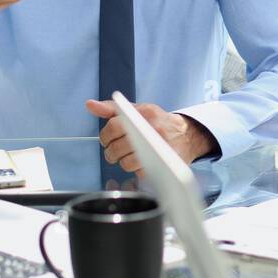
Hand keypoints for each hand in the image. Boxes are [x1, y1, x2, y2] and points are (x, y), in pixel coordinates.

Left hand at [85, 99, 217, 172]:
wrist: (187, 135)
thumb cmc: (158, 122)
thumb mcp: (137, 110)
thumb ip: (112, 109)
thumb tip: (90, 105)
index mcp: (144, 113)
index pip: (114, 126)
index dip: (105, 136)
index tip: (107, 139)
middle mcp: (153, 129)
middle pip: (118, 147)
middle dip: (111, 152)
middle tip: (114, 151)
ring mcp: (159, 147)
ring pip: (126, 163)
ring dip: (123, 162)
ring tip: (128, 156)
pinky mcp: (163, 163)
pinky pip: (139, 172)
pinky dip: (137, 169)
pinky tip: (142, 161)